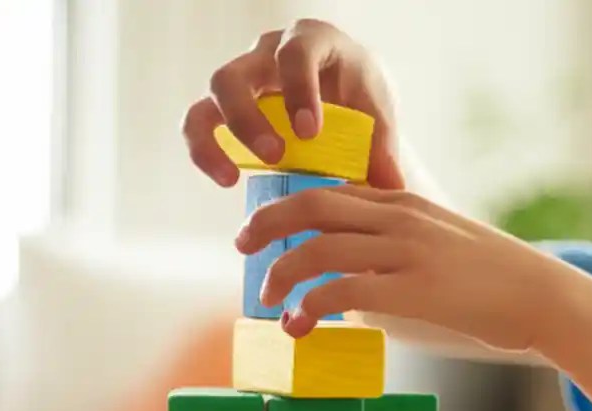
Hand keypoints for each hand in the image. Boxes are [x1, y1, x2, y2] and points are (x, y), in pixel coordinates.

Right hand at [183, 19, 404, 189]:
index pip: (296, 52)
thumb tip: (392, 187)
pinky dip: (204, 150)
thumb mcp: (376, 112)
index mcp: (311, 41)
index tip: (309, 132)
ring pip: (212, 96)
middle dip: (249, 119)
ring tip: (236, 177)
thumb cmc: (359, 93)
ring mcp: (243, 74)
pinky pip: (198, 120)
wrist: (343, 88)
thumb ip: (383, 147)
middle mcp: (268, 51)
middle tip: (274, 157)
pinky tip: (227, 179)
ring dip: (218, 137)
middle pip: (237, 75)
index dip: (298, 89)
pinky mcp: (224, 103)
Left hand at [238, 184, 575, 351]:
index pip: (330, 191)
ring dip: (280, 272)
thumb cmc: (491, 281)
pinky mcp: (413, 290)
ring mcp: (406, 251)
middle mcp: (399, 217)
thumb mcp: (438, 247)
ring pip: (318, 247)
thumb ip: (394, 253)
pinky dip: (308, 307)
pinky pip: (341, 290)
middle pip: (312, 205)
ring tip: (266, 299)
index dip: (287, 207)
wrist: (543, 297)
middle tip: (242, 247)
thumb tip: (351, 288)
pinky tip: (297, 324)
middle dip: (267, 223)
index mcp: (403, 202)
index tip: (263, 228)